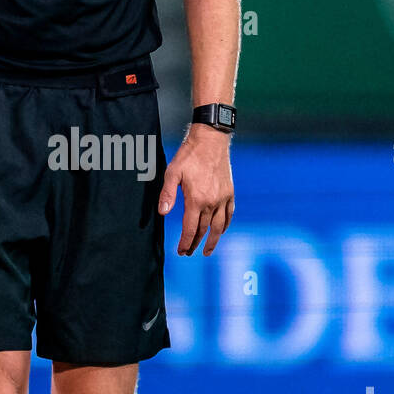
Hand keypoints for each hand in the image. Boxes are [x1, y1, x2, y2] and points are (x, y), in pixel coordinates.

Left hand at [158, 125, 234, 255]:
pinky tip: (221, 231)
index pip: (190, 229)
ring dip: (213, 240)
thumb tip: (163, 213)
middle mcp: (212, 202)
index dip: (185, 242)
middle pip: (204, 230)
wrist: (211, 140)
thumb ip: (167, 194)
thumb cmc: (189, 155)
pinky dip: (225, 225)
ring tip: (207, 251)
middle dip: (195, 244)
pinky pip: (230, 214)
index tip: (181, 251)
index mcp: (197, 200)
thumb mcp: (172, 172)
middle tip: (188, 252)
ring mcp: (223, 198)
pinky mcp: (230, 193)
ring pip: (219, 226)